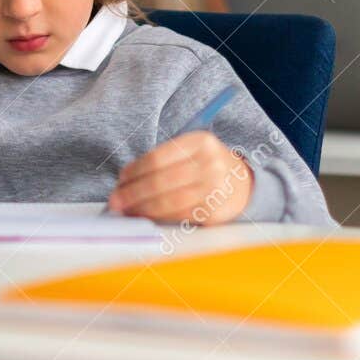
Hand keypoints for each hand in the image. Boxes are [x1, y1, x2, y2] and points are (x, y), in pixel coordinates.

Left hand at [107, 131, 252, 225]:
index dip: (134, 171)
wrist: (243, 184)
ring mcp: (214, 188)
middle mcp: (210, 163)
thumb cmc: (207, 166)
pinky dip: (160, 217)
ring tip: (127, 210)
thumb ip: (162, 161)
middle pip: (161, 181)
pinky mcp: (215, 211)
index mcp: (200, 142)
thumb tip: (126, 182)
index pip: (158, 158)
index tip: (120, 180)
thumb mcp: (191, 151)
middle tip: (116, 201)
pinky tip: (147, 216)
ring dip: (143, 208)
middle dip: (133, 193)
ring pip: (169, 201)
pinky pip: (180, 215)